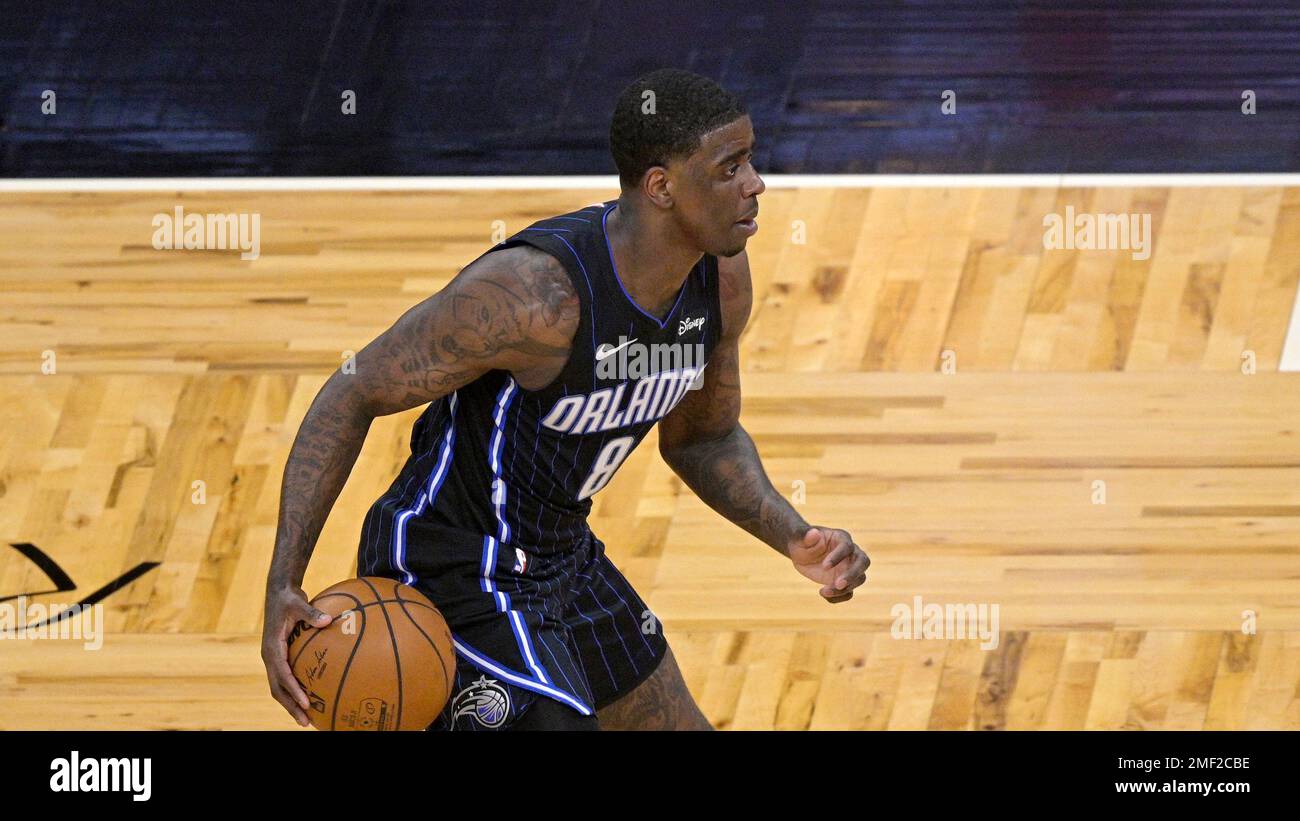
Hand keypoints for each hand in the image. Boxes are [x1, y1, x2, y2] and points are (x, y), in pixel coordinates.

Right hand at [261, 585, 331, 726]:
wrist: (278, 593)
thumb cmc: (288, 598)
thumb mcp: (298, 602)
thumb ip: (312, 613)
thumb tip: (328, 620)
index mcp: (272, 647)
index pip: (282, 674)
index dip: (293, 689)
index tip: (306, 702)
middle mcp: (270, 657)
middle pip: (277, 688)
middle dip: (290, 706)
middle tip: (306, 721)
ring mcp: (273, 659)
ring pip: (279, 688)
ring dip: (291, 704)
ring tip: (307, 719)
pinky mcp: (279, 658)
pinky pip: (286, 679)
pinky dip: (295, 691)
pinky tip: (311, 698)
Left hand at [787, 527, 869, 602]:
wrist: (801, 552)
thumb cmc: (800, 541)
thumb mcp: (798, 537)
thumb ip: (804, 535)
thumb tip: (814, 533)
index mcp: (841, 537)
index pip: (847, 546)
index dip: (838, 556)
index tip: (824, 566)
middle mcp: (851, 552)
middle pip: (863, 562)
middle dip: (852, 574)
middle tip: (838, 584)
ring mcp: (850, 568)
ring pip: (859, 579)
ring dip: (845, 589)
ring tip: (824, 591)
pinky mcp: (845, 581)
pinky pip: (850, 592)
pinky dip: (840, 597)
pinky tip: (823, 594)